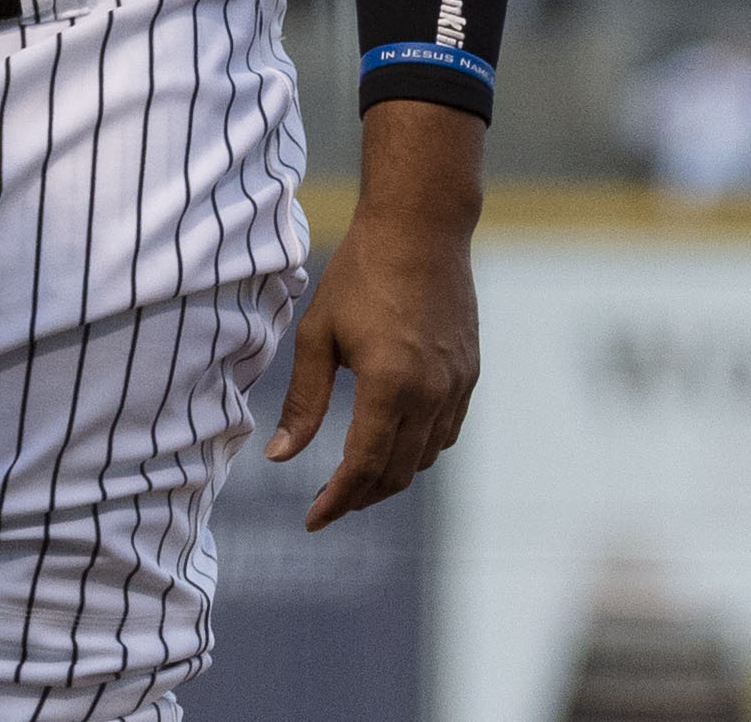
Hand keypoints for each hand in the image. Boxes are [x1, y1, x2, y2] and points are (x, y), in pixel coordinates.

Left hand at [266, 130, 483, 528]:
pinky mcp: (469, 375)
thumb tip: (280, 457)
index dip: (336, 500)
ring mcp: (457, 387)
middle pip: (396, 473)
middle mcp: (431, 395)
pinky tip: (391, 444)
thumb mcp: (318, 335)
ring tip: (353, 480)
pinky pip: (445, 433)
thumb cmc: (359, 275)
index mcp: (389, 386)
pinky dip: (417, 451)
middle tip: (326, 505)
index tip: (311, 520)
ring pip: (424, 458)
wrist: (421, 230)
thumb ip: (303, 401)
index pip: (363, 467)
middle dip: (360, 497)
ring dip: (389, 477)